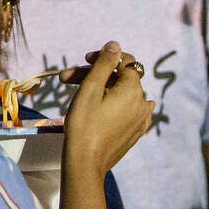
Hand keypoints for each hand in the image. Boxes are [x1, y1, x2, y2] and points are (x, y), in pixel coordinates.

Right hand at [62, 41, 153, 176]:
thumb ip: (104, 64)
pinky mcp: (134, 132)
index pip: (123, 61)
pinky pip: (127, 109)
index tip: (83, 60)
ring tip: (76, 96)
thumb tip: (115, 45)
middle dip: (94, 74)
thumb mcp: (91, 89)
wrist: (85, 163)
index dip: (103, 57)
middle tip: (66, 79)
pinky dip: (114, 103)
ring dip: (100, 90)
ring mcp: (140, 119)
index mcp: (133, 89)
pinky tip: (104, 103)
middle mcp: (142, 102)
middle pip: (119, 78)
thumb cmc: (84, 124)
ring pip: (121, 94)